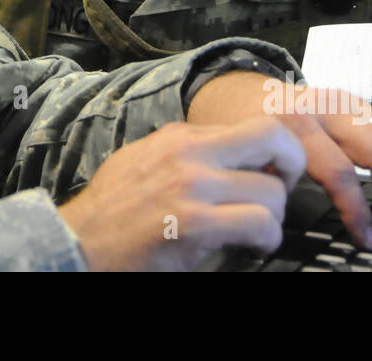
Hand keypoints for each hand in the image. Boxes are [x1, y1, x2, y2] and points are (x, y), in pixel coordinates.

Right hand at [57, 118, 304, 270]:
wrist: (79, 242)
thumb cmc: (111, 210)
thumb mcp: (145, 160)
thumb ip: (185, 154)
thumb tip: (226, 157)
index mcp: (180, 137)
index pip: (251, 124)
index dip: (276, 150)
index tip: (274, 171)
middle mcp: (189, 153)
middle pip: (274, 138)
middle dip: (292, 167)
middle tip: (282, 192)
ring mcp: (192, 186)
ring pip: (272, 189)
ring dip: (274, 216)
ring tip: (258, 230)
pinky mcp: (195, 223)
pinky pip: (259, 223)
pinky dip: (266, 239)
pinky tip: (252, 246)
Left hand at [188, 72, 371, 248]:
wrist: (245, 93)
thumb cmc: (247, 129)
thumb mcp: (252, 155)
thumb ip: (276, 183)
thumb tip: (296, 225)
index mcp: (294, 123)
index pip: (340, 173)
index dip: (358, 213)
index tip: (367, 239)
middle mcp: (326, 107)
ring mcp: (347, 102)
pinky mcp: (360, 103)